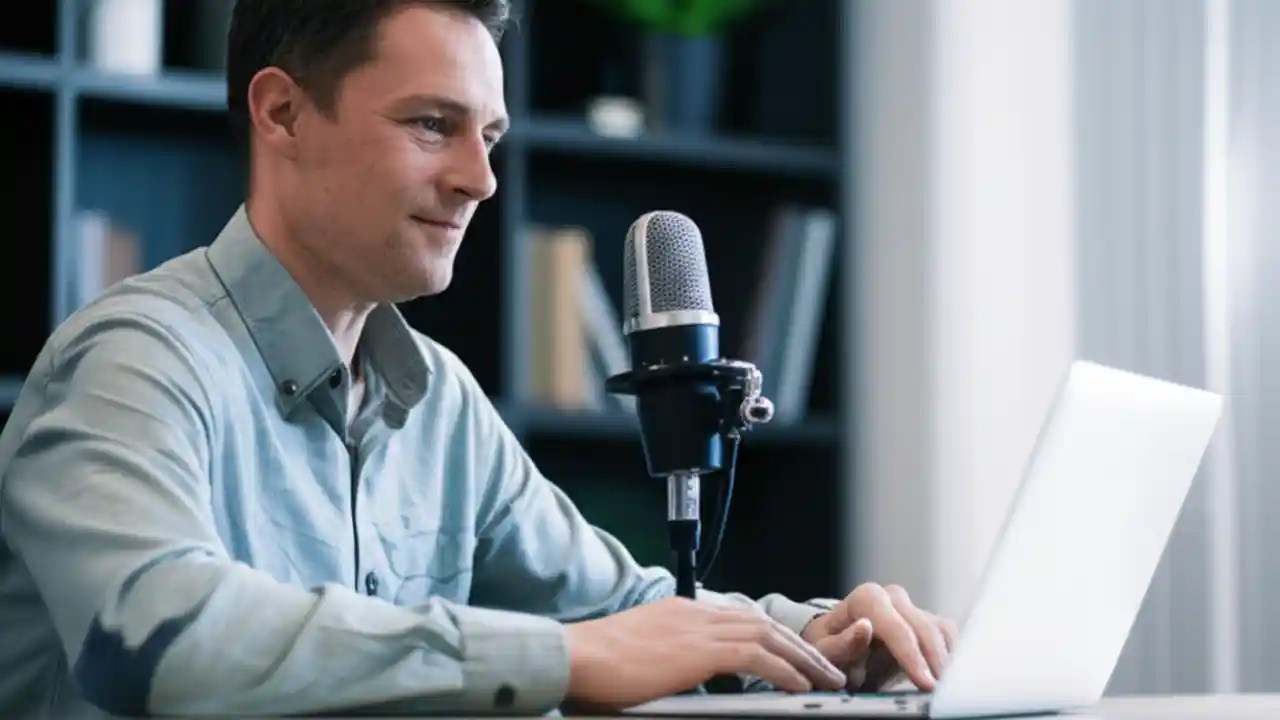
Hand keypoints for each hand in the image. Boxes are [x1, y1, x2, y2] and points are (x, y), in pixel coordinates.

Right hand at [563, 596, 846, 712]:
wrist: (576, 656)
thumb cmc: (597, 664)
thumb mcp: (642, 656)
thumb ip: (670, 660)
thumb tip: (683, 678)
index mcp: (682, 612)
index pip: (740, 619)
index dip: (773, 637)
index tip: (793, 655)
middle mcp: (695, 613)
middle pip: (762, 624)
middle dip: (799, 646)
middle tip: (825, 668)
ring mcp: (698, 627)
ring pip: (767, 636)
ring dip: (802, 658)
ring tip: (825, 679)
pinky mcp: (700, 650)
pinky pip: (756, 658)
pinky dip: (783, 670)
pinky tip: (799, 685)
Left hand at [800, 583, 958, 692]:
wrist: (837, 646)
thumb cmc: (829, 648)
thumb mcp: (825, 651)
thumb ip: (842, 644)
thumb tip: (864, 628)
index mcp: (867, 598)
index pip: (895, 627)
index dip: (912, 656)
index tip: (925, 683)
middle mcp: (893, 597)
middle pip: (924, 628)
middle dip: (935, 662)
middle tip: (942, 692)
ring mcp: (913, 608)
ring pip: (941, 630)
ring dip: (947, 660)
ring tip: (948, 689)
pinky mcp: (928, 622)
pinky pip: (948, 636)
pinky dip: (952, 656)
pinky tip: (950, 679)